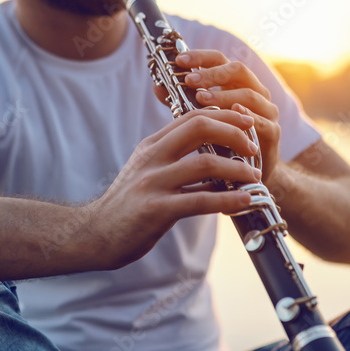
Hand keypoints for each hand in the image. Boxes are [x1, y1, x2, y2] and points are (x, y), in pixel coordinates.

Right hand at [88, 109, 261, 269]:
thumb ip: (176, 162)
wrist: (94, 234)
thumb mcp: (148, 173)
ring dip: (237, 169)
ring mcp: (153, 182)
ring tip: (255, 176)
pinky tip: (245, 201)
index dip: (224, 116)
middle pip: (200, 128)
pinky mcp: (156, 210)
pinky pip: (200, 200)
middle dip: (234, 133)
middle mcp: (152, 157)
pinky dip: (228, 199)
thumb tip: (218, 162)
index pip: (192, 117)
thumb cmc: (127, 206)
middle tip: (254, 146)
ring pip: (205, 164)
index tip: (246, 122)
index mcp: (151, 145)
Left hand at [170, 50, 281, 182]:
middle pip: (238, 70)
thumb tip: (157, 86)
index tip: (180, 60)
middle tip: (190, 80)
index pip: (221, 60)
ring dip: (224, 95)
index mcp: (237, 84)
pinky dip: (246, 117)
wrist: (244, 178)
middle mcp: (255, 92)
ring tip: (201, 98)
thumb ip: (181, 101)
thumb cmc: (220, 144)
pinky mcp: (273, 134)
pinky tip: (231, 114)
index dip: (201, 57)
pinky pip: (261, 121)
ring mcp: (267, 112)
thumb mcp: (198, 119)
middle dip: (212, 74)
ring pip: (249, 95)